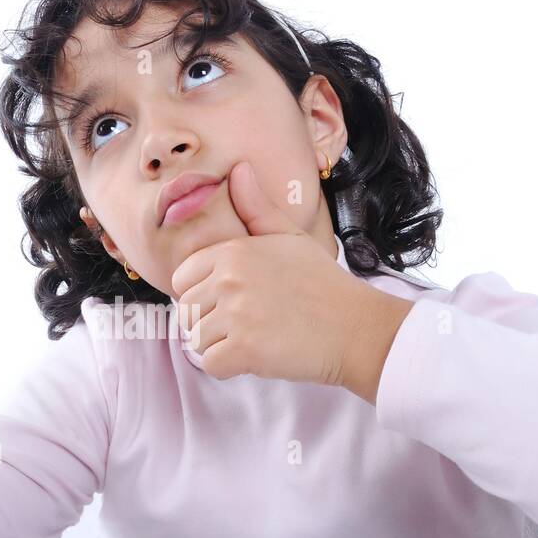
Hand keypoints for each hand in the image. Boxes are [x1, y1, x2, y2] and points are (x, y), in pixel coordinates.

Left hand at [171, 160, 413, 397]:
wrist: (355, 327)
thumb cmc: (323, 283)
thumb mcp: (289, 236)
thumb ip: (255, 208)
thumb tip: (237, 170)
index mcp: (233, 250)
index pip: (182, 279)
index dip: (203, 294)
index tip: (235, 300)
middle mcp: (229, 279)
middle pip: (186, 312)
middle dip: (212, 323)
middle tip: (252, 322)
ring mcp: (235, 314)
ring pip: (196, 340)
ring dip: (221, 346)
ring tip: (259, 336)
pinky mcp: (243, 350)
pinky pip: (210, 365)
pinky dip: (230, 367)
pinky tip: (258, 354)